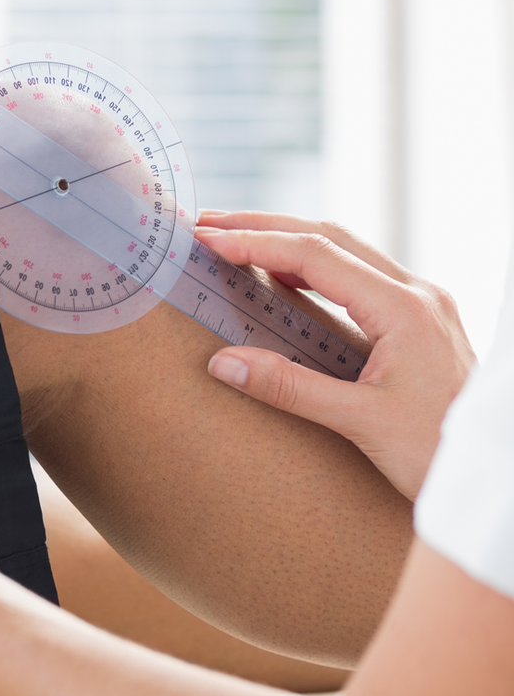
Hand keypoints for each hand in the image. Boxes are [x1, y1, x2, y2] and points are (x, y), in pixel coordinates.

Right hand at [195, 212, 475, 500]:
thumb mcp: (361, 422)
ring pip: (344, 252)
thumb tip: (223, 363)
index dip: (256, 242)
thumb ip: (289, 388)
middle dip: (265, 226)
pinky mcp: (416, 322)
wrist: (493, 472)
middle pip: (329, 238)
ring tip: (236, 241)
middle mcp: (416, 294)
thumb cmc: (439, 452)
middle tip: (210, 223)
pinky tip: (284, 277)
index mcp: (404, 308)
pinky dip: (311, 269)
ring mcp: (419, 305)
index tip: (209, 238)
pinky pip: (357, 278)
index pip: (315, 256)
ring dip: (287, 242)